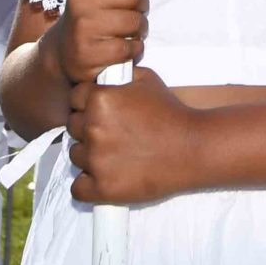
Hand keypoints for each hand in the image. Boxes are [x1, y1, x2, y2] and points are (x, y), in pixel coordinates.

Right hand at [53, 0, 160, 84]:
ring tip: (127, 30)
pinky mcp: (90, 52)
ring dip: (139, 29)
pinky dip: (133, 49)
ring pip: (135, 22)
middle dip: (141, 5)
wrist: (65, 50)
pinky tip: (122, 46)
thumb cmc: (91, 12)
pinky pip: (129, 47)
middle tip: (130, 11)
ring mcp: (84, 25)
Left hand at [67, 69, 199, 204]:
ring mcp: (96, 159)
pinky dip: (88, 185)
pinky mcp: (102, 187)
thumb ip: (118, 76)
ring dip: (89, 156)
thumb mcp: (146, 79)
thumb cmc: (171, 113)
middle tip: (112, 134)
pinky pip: (78, 188)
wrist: (193, 148)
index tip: (102, 112)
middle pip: (72, 127)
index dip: (87, 104)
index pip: (74, 99)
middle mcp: (93, 128)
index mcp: (100, 99)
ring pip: (75, 156)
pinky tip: (104, 178)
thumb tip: (103, 76)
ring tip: (114, 155)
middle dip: (88, 129)